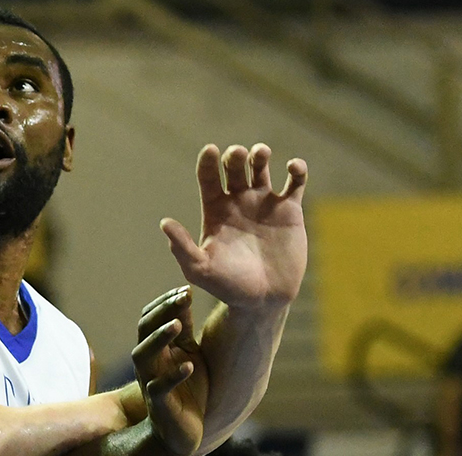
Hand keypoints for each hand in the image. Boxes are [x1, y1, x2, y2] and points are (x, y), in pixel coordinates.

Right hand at [132, 287, 208, 455]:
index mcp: (156, 350)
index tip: (186, 289)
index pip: (150, 318)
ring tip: (177, 325)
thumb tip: (184, 298)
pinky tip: (188, 366)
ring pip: (143, 356)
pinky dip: (173, 376)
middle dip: (162, 313)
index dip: (164, 303)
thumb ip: (184, 331)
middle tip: (183, 297)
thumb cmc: (188, 392)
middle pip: (144, 331)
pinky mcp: (160, 405)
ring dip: (159, 339)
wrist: (182, 433)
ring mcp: (150, 383)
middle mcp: (148, 363)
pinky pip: (159, 388)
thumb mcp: (189, 354)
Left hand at [161, 144, 308, 311]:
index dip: (208, 162)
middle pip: (235, 167)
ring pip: (262, 168)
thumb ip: (182, 247)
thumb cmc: (227, 286)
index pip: (208, 178)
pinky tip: (293, 168)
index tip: (210, 150)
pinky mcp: (289, 211)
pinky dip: (297, 170)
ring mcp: (264, 204)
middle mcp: (238, 202)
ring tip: (260, 153)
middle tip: (237, 155)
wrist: (262, 300)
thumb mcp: (200, 269)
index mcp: (215, 211)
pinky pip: (295, 183)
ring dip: (260, 155)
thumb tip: (164, 223)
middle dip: (235, 156)